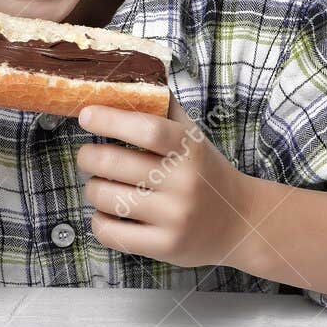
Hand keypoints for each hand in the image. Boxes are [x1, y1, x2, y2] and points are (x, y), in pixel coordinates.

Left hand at [75, 95, 253, 267]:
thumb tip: (125, 79)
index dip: (110, 120)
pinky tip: (107, 214)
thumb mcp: (193, 136)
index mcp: (190, 149)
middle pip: (114, 163)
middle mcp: (184, 183)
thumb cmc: (205, 172)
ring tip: (100, 185)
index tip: (86, 115)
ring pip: (106, 198)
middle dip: (88, 157)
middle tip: (87, 156)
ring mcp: (175, 217)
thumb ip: (163, 108)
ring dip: (92, 189)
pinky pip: (110, 233)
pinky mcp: (165, 247)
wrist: (241, 222)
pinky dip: (98, 221)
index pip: (147, 129)